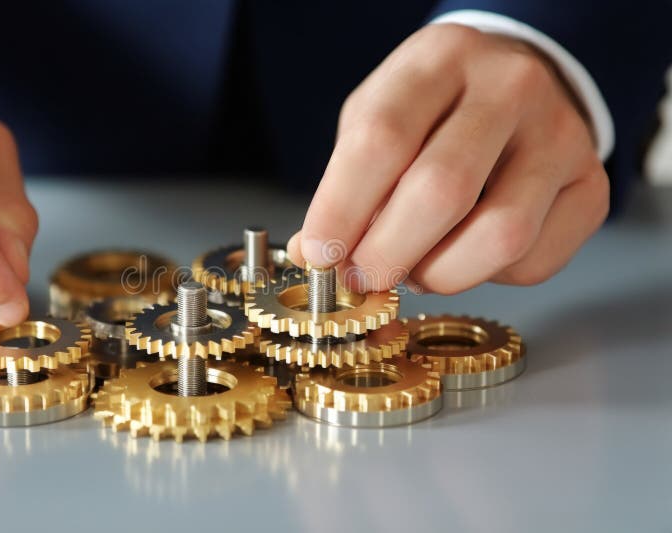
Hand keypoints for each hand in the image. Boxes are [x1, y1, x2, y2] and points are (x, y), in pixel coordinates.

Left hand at [288, 24, 608, 292]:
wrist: (514, 85)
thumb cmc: (432, 110)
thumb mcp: (377, 116)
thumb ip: (347, 180)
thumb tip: (317, 253)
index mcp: (439, 60)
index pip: (382, 139)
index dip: (341, 209)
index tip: (319, 255)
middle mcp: (509, 88)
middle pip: (441, 191)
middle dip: (387, 255)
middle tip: (363, 278)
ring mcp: (559, 135)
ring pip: (500, 235)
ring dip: (440, 274)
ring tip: (415, 268)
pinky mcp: (591, 186)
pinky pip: (535, 261)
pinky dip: (488, 277)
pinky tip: (467, 253)